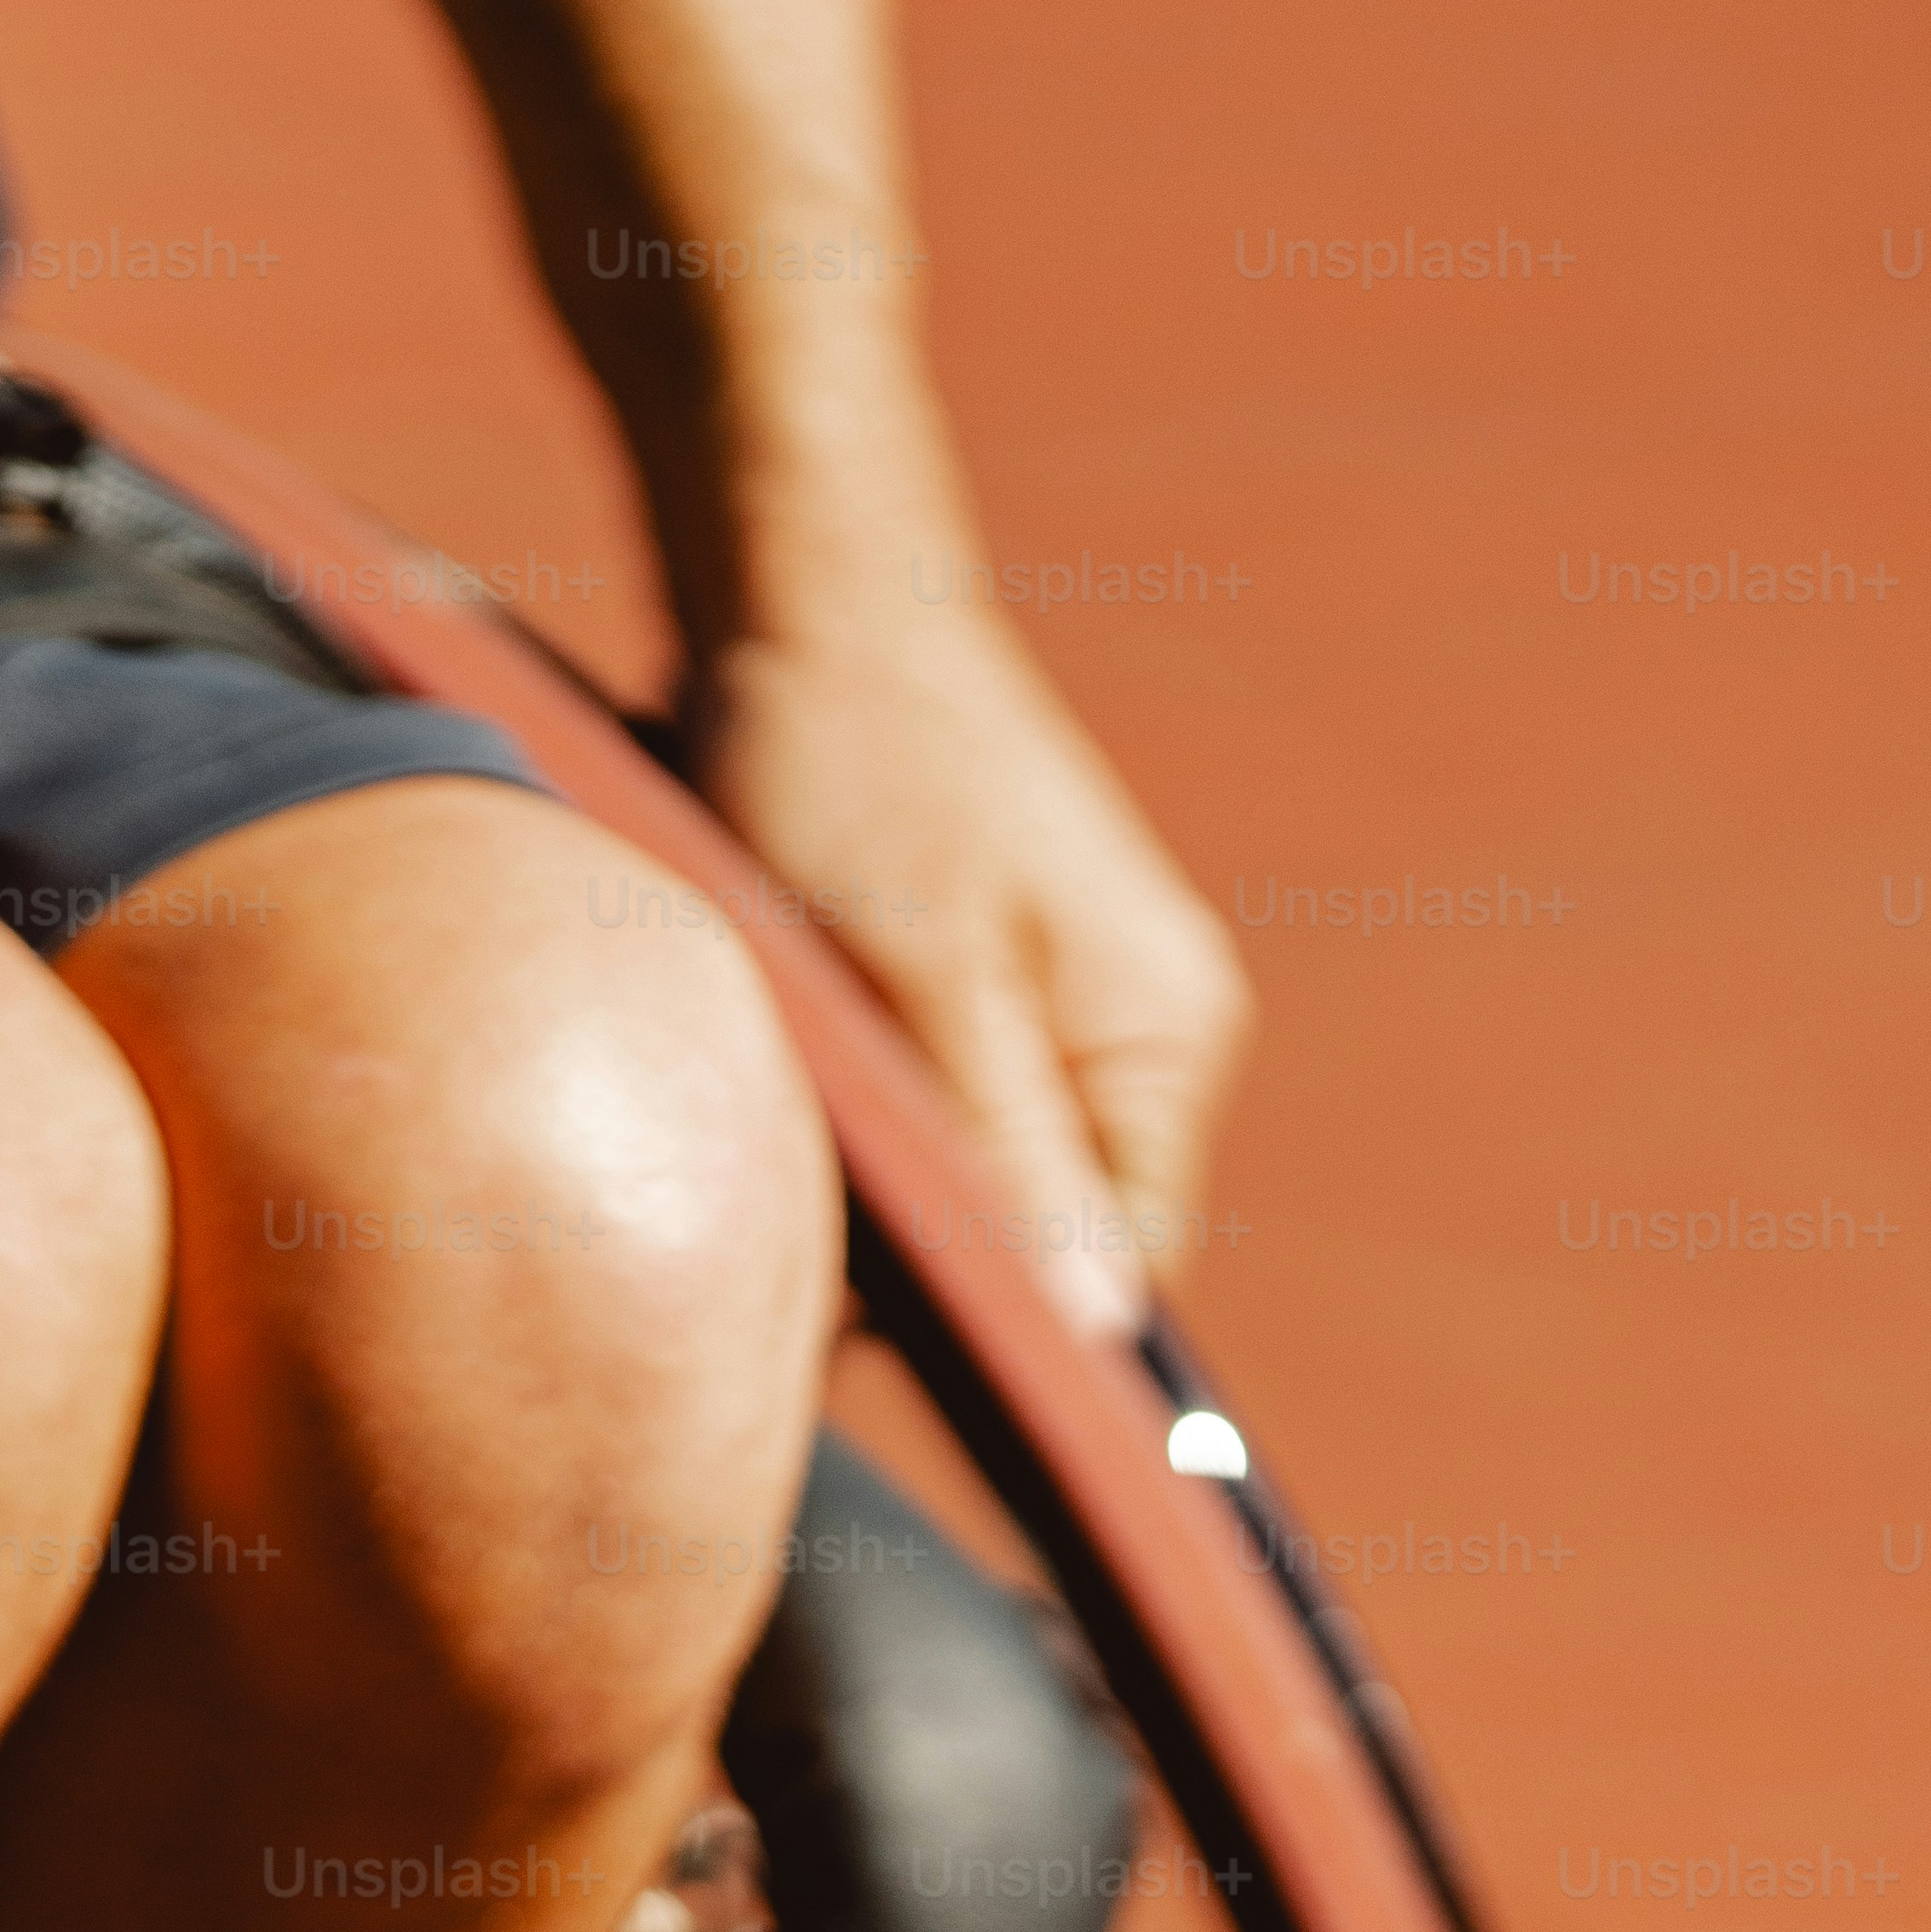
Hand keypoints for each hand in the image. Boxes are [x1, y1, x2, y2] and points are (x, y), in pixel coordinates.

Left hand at [677, 541, 1245, 1342]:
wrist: (798, 595)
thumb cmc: (855, 767)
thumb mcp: (921, 981)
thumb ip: (1005, 1154)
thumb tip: (1090, 1337)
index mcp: (1160, 1046)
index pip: (1117, 1279)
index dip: (1004, 1335)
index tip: (864, 1336)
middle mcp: (1133, 1038)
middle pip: (1037, 1233)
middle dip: (918, 1251)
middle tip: (783, 1209)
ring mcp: (1056, 1005)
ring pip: (963, 1172)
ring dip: (868, 1174)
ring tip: (774, 1104)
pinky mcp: (971, 977)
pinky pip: (921, 1101)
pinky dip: (846, 1106)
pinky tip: (770, 1061)